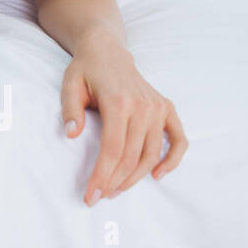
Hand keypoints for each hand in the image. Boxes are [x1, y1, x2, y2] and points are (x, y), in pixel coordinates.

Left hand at [62, 42, 187, 204]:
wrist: (107, 51)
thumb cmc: (86, 70)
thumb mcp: (70, 85)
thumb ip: (70, 109)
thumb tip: (72, 134)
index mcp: (119, 101)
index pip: (113, 149)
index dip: (102, 175)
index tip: (91, 195)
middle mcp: (143, 106)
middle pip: (132, 156)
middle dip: (115, 181)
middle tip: (100, 196)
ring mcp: (158, 108)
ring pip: (152, 153)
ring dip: (135, 177)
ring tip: (116, 189)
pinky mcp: (167, 109)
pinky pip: (178, 140)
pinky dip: (172, 160)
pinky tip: (158, 175)